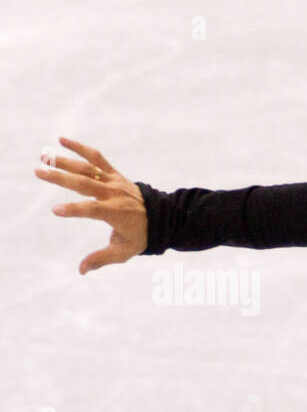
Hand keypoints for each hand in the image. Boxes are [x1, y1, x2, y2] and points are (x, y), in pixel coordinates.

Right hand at [35, 135, 146, 273]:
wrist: (162, 217)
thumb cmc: (141, 236)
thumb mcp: (124, 251)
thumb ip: (102, 259)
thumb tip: (81, 270)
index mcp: (116, 213)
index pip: (93, 210)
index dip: (75, 210)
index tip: (56, 210)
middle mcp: (114, 195)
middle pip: (84, 184)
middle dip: (61, 178)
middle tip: (38, 173)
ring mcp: (114, 182)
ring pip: (87, 169)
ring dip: (65, 161)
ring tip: (43, 157)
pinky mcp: (114, 174)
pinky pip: (96, 158)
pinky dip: (80, 148)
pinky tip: (61, 140)